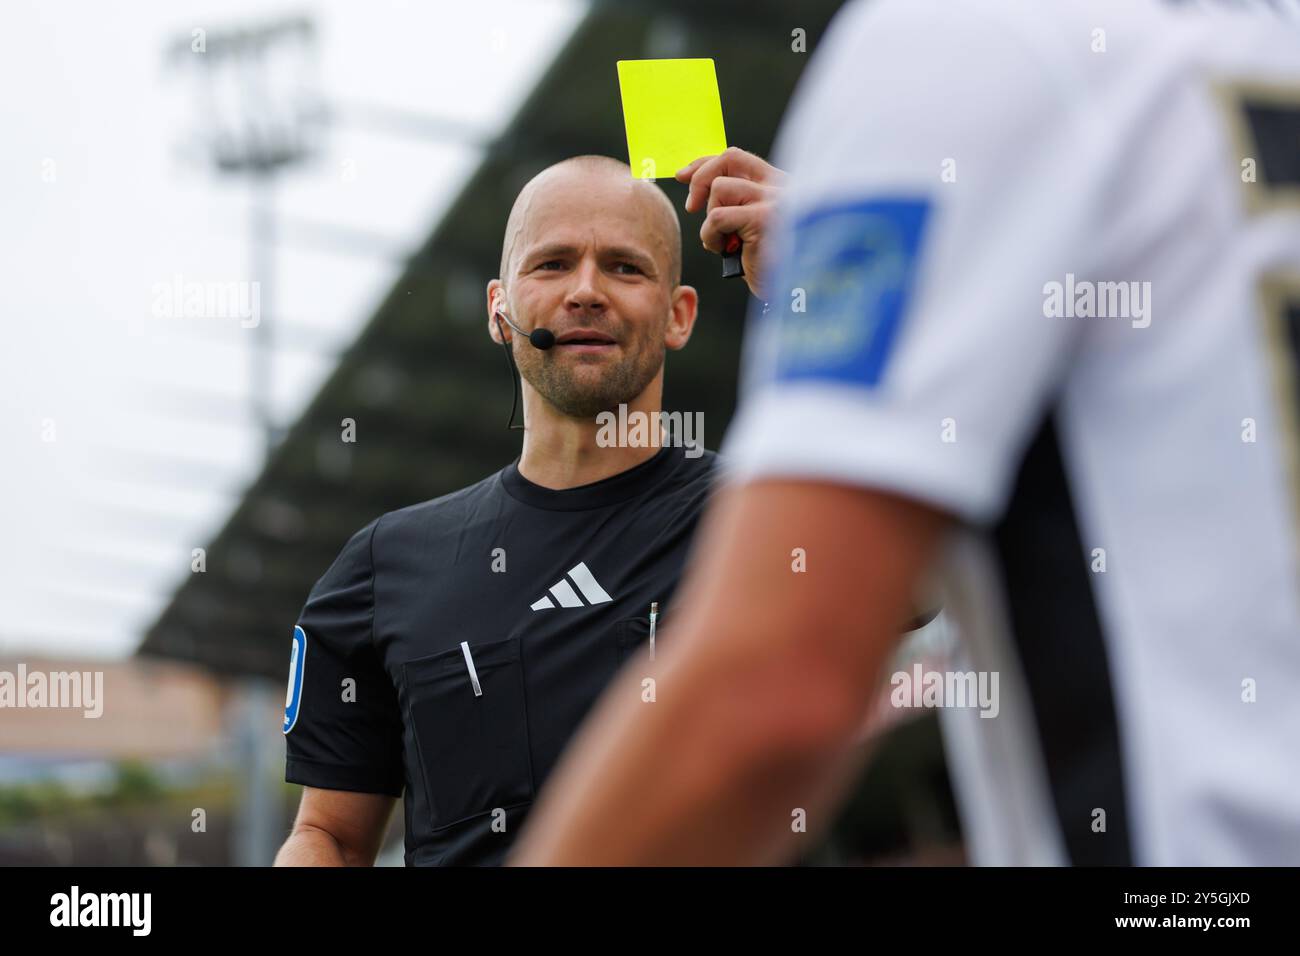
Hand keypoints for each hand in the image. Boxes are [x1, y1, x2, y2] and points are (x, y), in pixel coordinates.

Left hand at [676, 147, 785, 299]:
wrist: (794, 291)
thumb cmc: (771, 266)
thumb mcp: (749, 228)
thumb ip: (734, 205)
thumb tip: (694, 187)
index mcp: (780, 185)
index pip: (737, 158)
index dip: (706, 163)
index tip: (683, 176)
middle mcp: (781, 186)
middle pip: (728, 160)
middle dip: (699, 180)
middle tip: (692, 208)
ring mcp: (774, 200)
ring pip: (719, 188)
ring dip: (710, 218)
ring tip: (723, 241)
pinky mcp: (764, 219)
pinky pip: (717, 217)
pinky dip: (711, 237)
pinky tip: (726, 251)